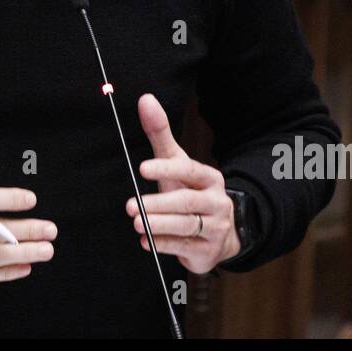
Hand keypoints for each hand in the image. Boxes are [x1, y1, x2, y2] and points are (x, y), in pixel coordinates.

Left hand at [124, 93, 239, 273]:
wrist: (221, 232)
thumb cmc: (190, 191)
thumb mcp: (177, 163)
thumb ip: (160, 134)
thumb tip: (145, 99)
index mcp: (209, 177)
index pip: (188, 170)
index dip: (166, 169)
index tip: (142, 169)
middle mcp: (216, 201)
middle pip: (186, 201)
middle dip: (158, 204)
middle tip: (131, 206)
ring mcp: (215, 227)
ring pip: (186, 225)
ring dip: (159, 225)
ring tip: (136, 223)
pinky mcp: (208, 251)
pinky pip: (185, 247)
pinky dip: (164, 245)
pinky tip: (145, 241)